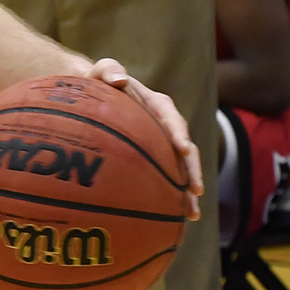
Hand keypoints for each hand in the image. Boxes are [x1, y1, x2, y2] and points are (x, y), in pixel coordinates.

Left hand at [85, 58, 203, 219]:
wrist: (94, 95)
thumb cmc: (97, 82)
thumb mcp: (101, 71)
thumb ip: (109, 70)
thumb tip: (121, 79)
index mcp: (156, 105)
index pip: (171, 118)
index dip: (178, 134)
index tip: (183, 150)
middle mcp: (164, 126)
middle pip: (184, 150)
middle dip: (191, 171)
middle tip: (195, 192)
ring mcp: (160, 144)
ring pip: (178, 169)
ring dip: (186, 191)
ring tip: (192, 215)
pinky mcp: (152, 159)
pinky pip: (163, 177)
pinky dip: (169, 196)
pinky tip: (171, 219)